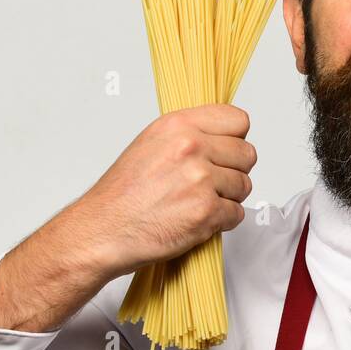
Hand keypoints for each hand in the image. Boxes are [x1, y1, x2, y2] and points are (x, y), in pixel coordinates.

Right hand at [71, 104, 256, 279]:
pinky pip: (237, 214)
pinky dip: (222, 221)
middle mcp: (191, 148)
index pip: (237, 119)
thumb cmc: (122, 194)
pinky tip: (196, 219)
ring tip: (198, 201)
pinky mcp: (206, 212)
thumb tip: (223, 137)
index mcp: (178, 126)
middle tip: (212, 182)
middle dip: (234, 170)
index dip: (235, 138)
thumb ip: (190, 135)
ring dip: (228, 197)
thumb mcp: (151, 143)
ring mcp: (200, 180)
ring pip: (244, 185)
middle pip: (247, 154)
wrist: (103, 229)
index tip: (226, 150)